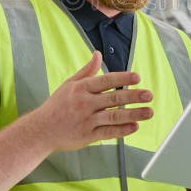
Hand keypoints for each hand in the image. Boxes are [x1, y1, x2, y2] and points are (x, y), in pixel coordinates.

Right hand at [32, 51, 153, 151]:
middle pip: (113, 99)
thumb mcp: (69, 84)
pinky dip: (122, 131)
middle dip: (133, 96)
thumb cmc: (57, 105)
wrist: (40, 130)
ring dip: (133, 114)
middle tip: (149, 94)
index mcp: (81, 88)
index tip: (138, 77)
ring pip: (114, 117)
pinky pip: (108, 133)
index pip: (106, 81)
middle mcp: (84, 103)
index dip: (123, 79)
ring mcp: (86, 120)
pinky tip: (135, 127)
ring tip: (149, 112)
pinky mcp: (87, 136)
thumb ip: (86, 70)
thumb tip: (98, 54)